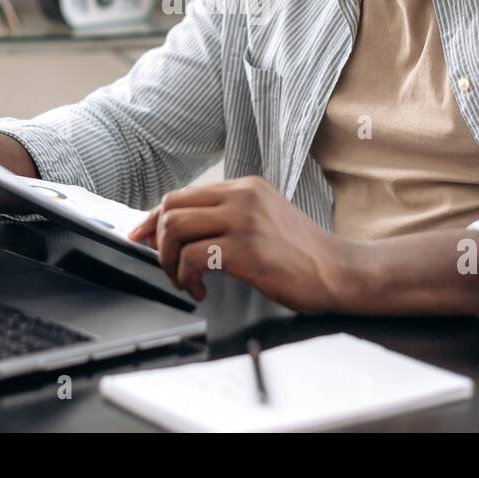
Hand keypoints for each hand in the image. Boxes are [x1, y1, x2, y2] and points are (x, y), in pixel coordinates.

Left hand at [127, 176, 350, 313]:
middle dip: (157, 241)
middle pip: (171, 207)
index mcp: (245, 187)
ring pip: (175, 229)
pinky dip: (186, 278)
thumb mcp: (264, 219)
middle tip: (168, 265)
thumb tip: (180, 232)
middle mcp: (242, 197)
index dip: (153, 218)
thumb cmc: (302, 253)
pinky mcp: (246, 249)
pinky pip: (194, 258)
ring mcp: (244, 221)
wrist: (338, 270)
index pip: (182, 194)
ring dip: (169, 261)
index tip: (140, 236)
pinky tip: (201, 290)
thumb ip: (228, 218)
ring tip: (184, 279)